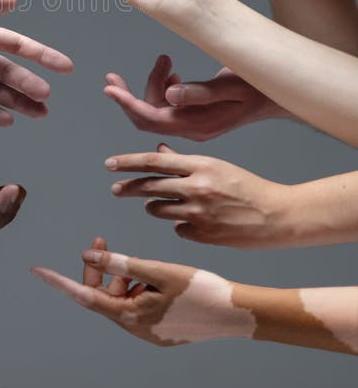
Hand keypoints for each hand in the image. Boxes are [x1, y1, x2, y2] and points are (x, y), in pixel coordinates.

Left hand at [31, 237, 254, 345]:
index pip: (85, 295)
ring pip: (122, 298)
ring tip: (137, 256)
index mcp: (130, 316)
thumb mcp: (158, 271)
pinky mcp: (161, 329)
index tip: (38, 270)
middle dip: (100, 267)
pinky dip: (137, 285)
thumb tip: (88, 254)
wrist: (236, 314)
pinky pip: (138, 304)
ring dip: (122, 275)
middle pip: (104, 295)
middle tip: (100, 237)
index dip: (61, 281)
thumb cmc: (200, 289)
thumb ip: (122, 262)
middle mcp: (135, 328)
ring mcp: (149, 331)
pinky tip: (152, 274)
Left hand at [104, 55, 285, 141]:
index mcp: (198, 125)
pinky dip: (163, 86)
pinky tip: (172, 70)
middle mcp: (192, 129)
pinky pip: (167, 105)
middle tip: (112, 76)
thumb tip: (170, 94)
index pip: (153, 118)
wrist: (279, 97)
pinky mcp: (194, 116)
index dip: (128, 103)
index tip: (108, 89)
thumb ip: (202, 92)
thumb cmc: (260, 88)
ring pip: (156, 108)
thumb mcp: (233, 86)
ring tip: (166, 60)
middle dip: (128, 97)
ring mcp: (192, 124)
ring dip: (153, 84)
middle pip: (147, 117)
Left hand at [105, 144, 294, 247]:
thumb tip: (157, 152)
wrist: (278, 216)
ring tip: (160, 205)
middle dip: (128, 187)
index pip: (153, 162)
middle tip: (116, 189)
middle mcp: (196, 188)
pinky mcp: (203, 235)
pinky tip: (197, 222)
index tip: (110, 164)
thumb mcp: (216, 167)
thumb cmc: (247, 187)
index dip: (127, 162)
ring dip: (154, 206)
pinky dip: (180, 224)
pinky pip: (177, 228)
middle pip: (149, 186)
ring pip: (157, 209)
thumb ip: (184, 162)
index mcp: (200, 165)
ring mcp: (199, 213)